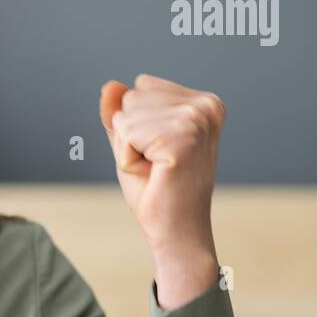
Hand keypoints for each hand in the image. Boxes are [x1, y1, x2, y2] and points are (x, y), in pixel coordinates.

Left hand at [99, 74, 224, 259]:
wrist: (176, 231)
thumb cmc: (156, 189)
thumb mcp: (132, 141)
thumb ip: (120, 112)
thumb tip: (110, 85)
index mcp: (203, 101)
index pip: (141, 86)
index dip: (137, 124)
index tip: (160, 151)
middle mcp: (205, 105)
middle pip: (131, 98)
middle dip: (131, 136)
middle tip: (157, 164)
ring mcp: (196, 120)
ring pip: (126, 116)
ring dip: (129, 149)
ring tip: (156, 169)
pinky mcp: (182, 137)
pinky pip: (125, 134)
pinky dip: (127, 160)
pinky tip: (154, 175)